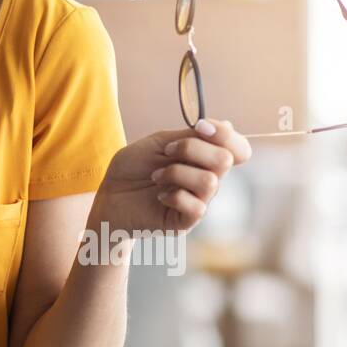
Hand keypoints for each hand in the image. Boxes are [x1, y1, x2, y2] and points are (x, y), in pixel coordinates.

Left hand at [92, 119, 251, 233]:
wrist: (109, 196)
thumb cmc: (132, 168)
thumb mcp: (159, 143)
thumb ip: (190, 136)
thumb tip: (228, 125)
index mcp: (204, 159)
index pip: (238, 149)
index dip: (225, 135)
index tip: (200, 126)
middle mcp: (207, 179)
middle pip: (225, 160)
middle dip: (192, 148)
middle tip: (167, 152)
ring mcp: (199, 201)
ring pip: (209, 182)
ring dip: (176, 173)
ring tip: (156, 176)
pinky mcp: (186, 221)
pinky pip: (197, 207)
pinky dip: (174, 196)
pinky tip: (159, 196)